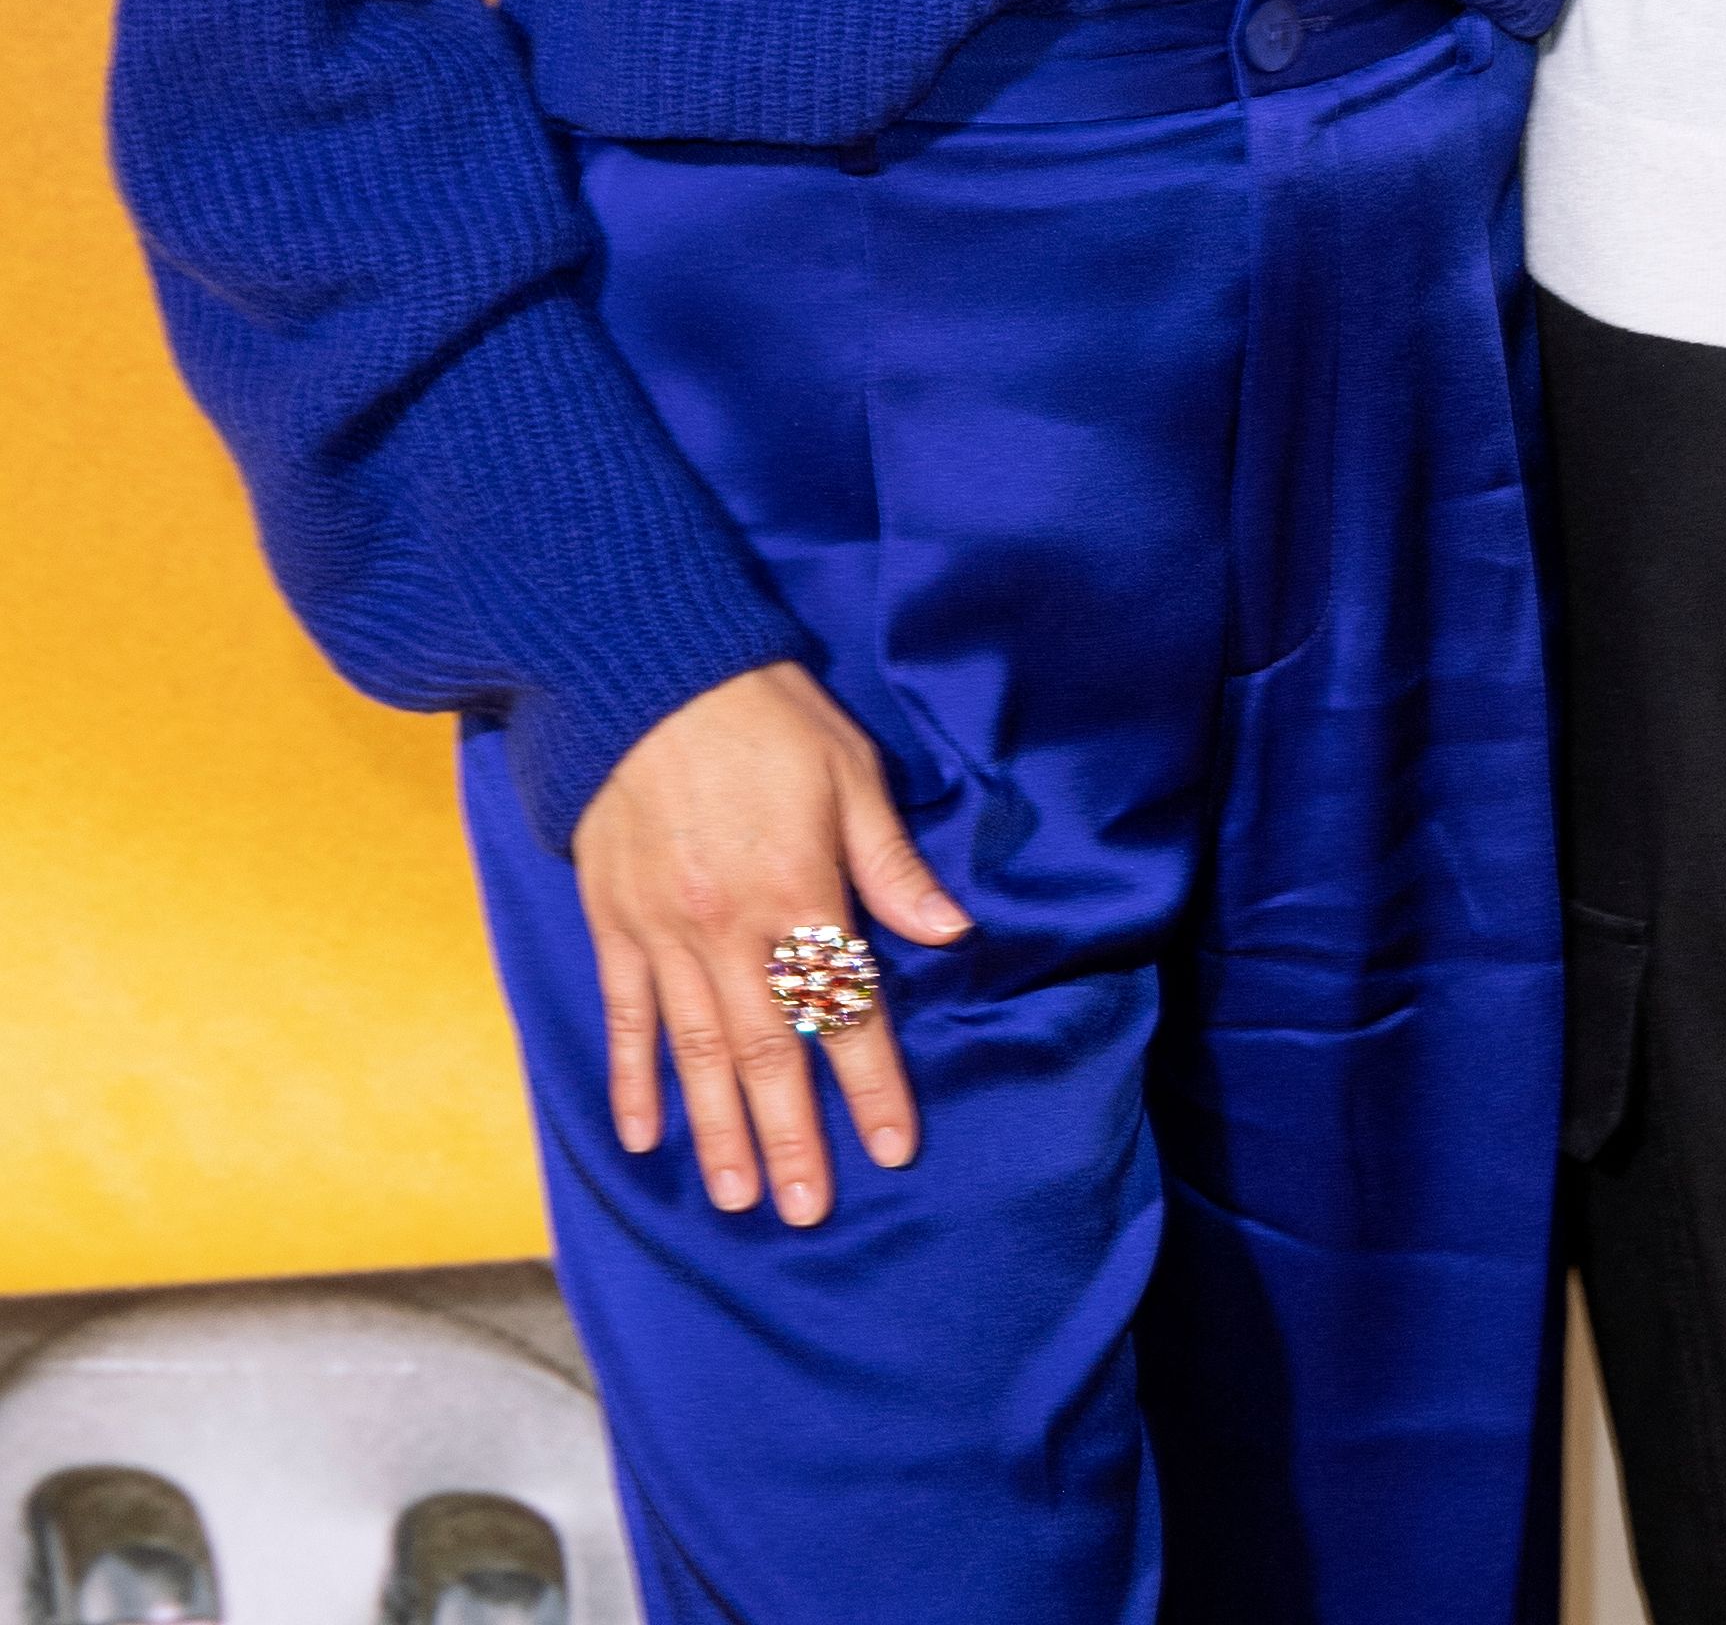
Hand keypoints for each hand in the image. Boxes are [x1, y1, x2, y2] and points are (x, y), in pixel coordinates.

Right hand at [575, 663, 969, 1226]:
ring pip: (698, 1052)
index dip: (871, 1083)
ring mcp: (663, 932)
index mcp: (797, 892)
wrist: (645, 671)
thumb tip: (954, 930)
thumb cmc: (764, 715)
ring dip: (719, 1130)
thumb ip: (892, 863)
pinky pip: (626, 1016)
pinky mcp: (614, 922)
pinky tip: (647, 1135)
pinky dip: (634, 1080)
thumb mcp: (849, 771)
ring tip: (739, 1196)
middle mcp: (728, 929)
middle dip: (792, 1136)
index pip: (844, 1009)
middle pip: (769, 1052)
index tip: (892, 1148)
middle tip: (809, 1211)